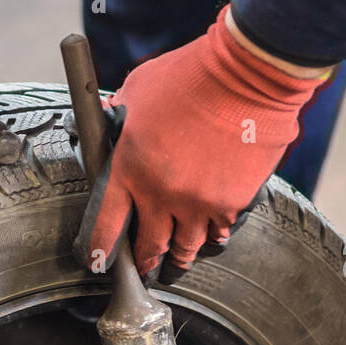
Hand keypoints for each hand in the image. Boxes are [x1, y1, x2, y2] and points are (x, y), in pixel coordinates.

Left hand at [79, 6, 331, 274]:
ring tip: (177, 263)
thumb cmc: (189, 75)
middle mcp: (160, 194)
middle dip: (145, 262)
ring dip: (180, 256)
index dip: (99, 250)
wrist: (246, 75)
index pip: (105, 225)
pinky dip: (215, 235)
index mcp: (128, 169)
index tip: (99, 262)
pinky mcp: (231, 203)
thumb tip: (107, 118)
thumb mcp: (138, 89)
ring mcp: (197, 203)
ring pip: (186, 247)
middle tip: (144, 270)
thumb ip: (118, 113)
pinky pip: (220, 232)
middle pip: (148, 246)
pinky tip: (213, 235)